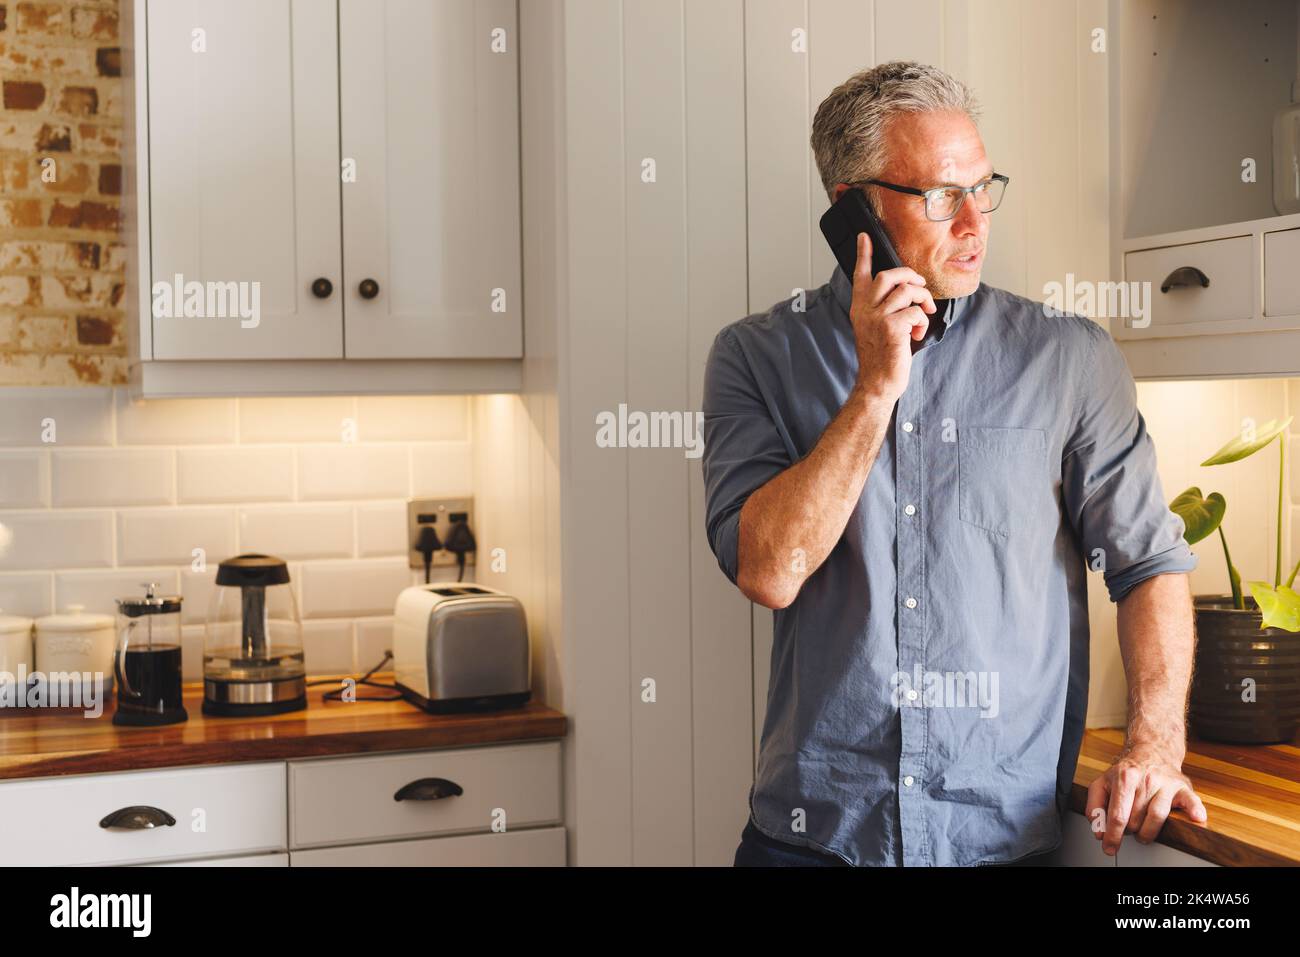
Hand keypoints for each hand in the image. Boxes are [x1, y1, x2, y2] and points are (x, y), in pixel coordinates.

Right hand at [848, 231, 935, 401]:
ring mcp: (876, 318)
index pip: (860, 274)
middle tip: (921, 289)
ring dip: (922, 300)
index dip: (864, 254)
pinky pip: (915, 312)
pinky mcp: (891, 328)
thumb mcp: (876, 327)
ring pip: (906, 291)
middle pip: (889, 275)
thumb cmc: (881, 356)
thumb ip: (885, 307)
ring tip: (923, 314)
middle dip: (911, 277)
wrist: (878, 383)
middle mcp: (865, 309)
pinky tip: (917, 333)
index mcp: (859, 307)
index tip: (864, 237)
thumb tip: (912, 292)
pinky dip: (922, 321)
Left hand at [1084, 745, 1207, 856]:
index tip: (1109, 848)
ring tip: (1143, 833)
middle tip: (1128, 828)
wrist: (1152, 752)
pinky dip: (1195, 810)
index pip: (1117, 814)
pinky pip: (1191, 801)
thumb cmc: (1126, 773)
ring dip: (1148, 832)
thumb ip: (1094, 806)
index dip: (1113, 835)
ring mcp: (1166, 784)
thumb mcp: (1102, 783)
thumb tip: (1099, 831)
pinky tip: (1197, 818)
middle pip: (1136, 819)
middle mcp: (1146, 779)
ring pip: (1157, 817)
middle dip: (1129, 830)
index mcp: (1124, 777)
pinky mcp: (1183, 788)